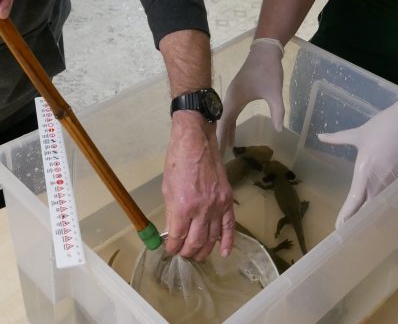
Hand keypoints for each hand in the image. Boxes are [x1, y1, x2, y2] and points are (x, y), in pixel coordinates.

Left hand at [161, 112, 235, 260]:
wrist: (196, 142)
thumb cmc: (177, 162)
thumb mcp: (167, 189)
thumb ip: (171, 213)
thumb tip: (173, 232)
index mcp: (183, 207)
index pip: (177, 237)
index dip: (172, 247)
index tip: (169, 249)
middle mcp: (202, 210)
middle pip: (195, 242)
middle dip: (187, 252)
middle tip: (182, 253)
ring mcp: (217, 205)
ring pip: (212, 238)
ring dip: (204, 250)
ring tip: (197, 255)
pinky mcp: (227, 200)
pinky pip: (229, 226)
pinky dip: (228, 241)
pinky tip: (224, 252)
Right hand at [216, 38, 285, 150]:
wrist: (264, 51)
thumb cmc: (268, 71)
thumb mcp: (274, 93)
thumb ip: (277, 112)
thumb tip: (279, 130)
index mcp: (235, 99)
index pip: (224, 123)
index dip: (221, 137)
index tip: (218, 152)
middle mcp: (230, 98)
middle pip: (223, 121)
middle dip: (221, 137)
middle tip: (220, 155)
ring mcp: (232, 94)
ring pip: (226, 116)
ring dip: (225, 130)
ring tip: (226, 146)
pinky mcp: (237, 92)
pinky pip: (230, 111)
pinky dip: (230, 122)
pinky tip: (233, 129)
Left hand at [317, 98, 397, 225]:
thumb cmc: (382, 127)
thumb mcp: (358, 134)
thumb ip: (337, 138)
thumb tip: (320, 136)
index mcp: (364, 173)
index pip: (354, 203)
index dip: (346, 217)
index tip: (338, 228)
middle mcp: (378, 183)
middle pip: (368, 211)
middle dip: (359, 222)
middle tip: (350, 230)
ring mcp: (394, 184)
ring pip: (383, 208)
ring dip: (374, 217)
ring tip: (365, 226)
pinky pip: (395, 200)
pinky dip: (389, 208)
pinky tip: (384, 212)